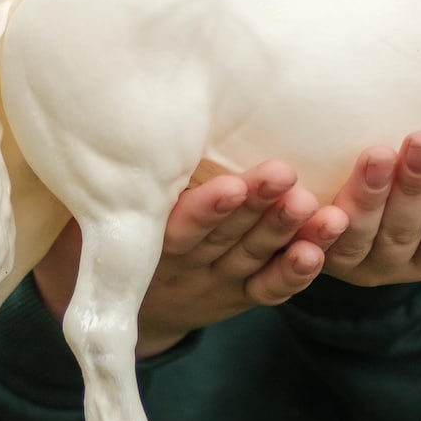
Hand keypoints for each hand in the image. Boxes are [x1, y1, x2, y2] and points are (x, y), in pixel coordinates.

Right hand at [32, 162, 348, 359]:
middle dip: (257, 208)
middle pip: (224, 239)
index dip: (206, 210)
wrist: (116, 306)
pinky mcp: (242, 294)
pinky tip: (318, 250)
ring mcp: (216, 282)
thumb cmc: (113, 223)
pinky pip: (270, 289)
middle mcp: (185, 268)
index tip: (233, 186)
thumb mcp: (102, 207)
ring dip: (286, 232)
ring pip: (254, 258)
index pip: (178, 229)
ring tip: (316, 207)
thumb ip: (122, 175)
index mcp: (148, 245)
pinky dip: (295, 273)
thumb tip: (118, 115)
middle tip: (287, 177)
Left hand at [316, 133, 420, 286]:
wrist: (328, 189)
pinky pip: (309, 240)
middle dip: (416, 184)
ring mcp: (348, 261)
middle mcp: (390, 263)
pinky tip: (312, 195)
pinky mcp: (308, 252)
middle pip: (405, 229)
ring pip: (360, 233)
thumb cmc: (397, 173)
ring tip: (378, 154)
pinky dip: (316, 221)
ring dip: (370, 194)